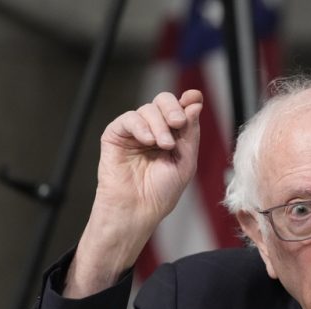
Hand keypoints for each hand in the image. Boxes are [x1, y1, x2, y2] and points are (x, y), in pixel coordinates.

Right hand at [65, 90, 202, 297]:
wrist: (138, 209)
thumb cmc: (161, 192)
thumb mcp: (185, 161)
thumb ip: (190, 133)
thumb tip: (194, 102)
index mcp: (172, 136)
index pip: (180, 110)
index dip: (187, 101)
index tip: (195, 97)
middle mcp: (153, 130)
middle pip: (163, 102)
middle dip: (173, 109)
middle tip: (179, 123)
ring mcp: (134, 132)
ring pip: (147, 109)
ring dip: (159, 124)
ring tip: (164, 145)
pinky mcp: (115, 136)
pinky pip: (128, 119)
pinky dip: (141, 126)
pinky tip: (148, 141)